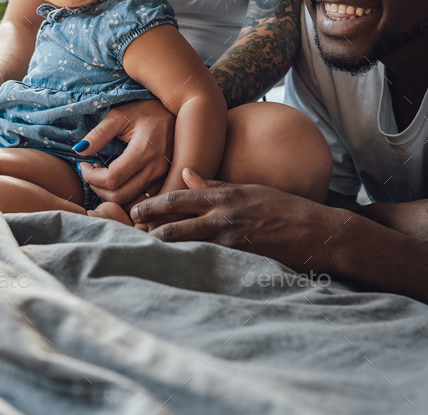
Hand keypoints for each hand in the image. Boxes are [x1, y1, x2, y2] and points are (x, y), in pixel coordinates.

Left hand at [76, 99, 174, 207]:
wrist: (181, 114)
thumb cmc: (146, 111)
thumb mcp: (119, 115)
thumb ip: (99, 133)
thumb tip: (79, 150)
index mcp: (145, 151)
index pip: (112, 179)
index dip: (91, 177)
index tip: (83, 165)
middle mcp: (157, 168)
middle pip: (120, 197)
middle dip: (97, 188)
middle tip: (91, 172)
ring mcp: (164, 178)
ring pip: (130, 203)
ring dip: (110, 194)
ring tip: (103, 176)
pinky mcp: (166, 182)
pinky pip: (142, 200)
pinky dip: (125, 196)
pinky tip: (119, 181)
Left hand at [130, 168, 336, 274]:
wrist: (314, 231)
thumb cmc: (282, 206)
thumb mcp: (247, 188)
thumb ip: (214, 184)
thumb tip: (186, 174)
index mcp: (223, 195)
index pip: (179, 197)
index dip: (154, 204)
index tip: (135, 209)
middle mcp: (223, 216)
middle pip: (175, 223)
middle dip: (150, 228)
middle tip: (129, 232)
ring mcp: (230, 239)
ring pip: (186, 244)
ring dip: (164, 248)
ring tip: (142, 251)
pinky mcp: (239, 260)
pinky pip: (206, 261)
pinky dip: (188, 263)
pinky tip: (174, 269)